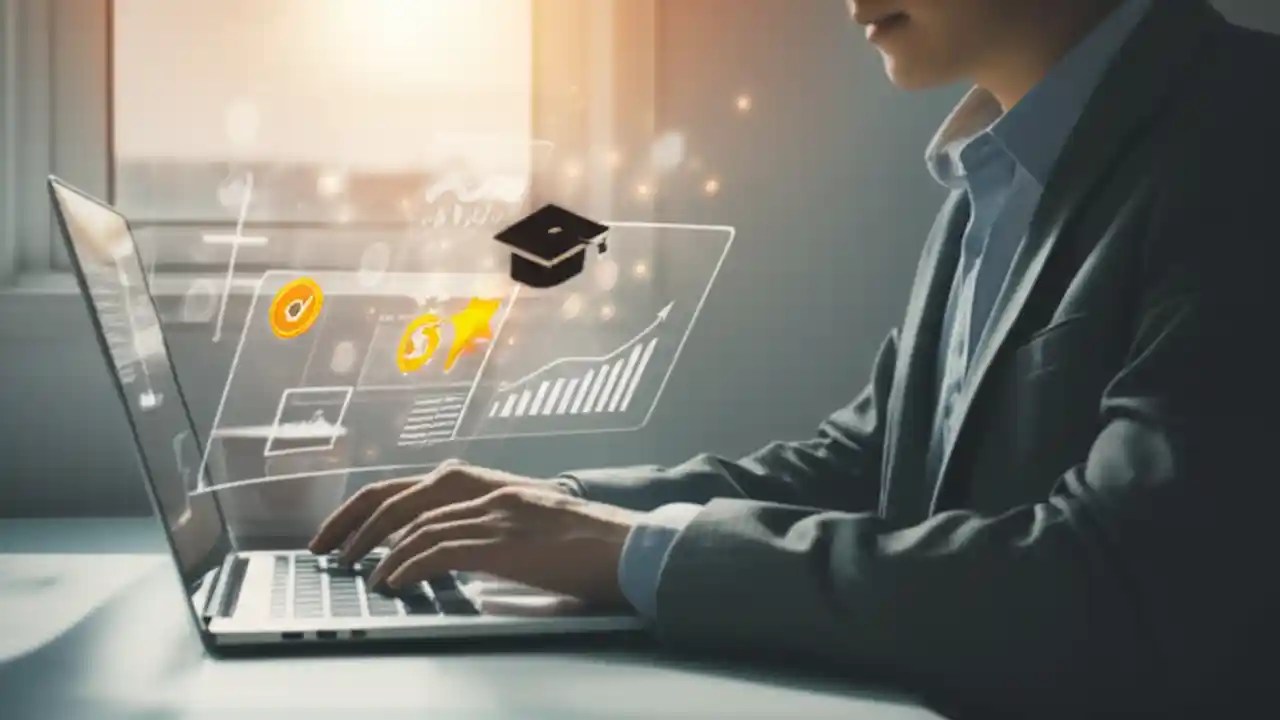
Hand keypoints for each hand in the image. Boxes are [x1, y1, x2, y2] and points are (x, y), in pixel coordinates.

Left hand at [308, 461, 641, 605]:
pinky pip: (441, 549)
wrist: (634, 550)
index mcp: (492, 485)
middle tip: (327, 550)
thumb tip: (444, 553)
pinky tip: (393, 581)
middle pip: (402, 496)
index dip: (369, 507)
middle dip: (356, 523)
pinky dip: (408, 565)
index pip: (414, 486)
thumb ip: (489, 529)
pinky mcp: (507, 542)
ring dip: (378, 552)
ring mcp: (498, 513)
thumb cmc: (588, 546)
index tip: (341, 530)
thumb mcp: (531, 527)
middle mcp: (489, 491)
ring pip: (417, 525)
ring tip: (358, 575)